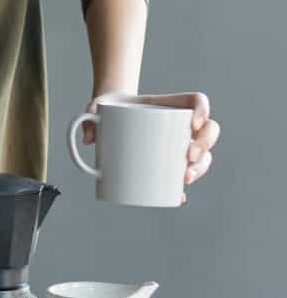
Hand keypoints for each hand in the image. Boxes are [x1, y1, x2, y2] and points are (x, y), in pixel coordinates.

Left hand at [87, 92, 218, 198]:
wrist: (106, 115)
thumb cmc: (106, 108)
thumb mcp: (96, 107)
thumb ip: (89, 115)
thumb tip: (88, 140)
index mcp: (170, 104)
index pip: (197, 101)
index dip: (203, 109)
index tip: (192, 123)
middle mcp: (180, 124)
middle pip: (209, 129)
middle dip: (205, 144)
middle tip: (189, 156)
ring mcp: (177, 143)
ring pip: (204, 154)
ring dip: (202, 167)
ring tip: (185, 178)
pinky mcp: (166, 162)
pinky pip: (182, 174)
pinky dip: (181, 187)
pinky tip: (179, 195)